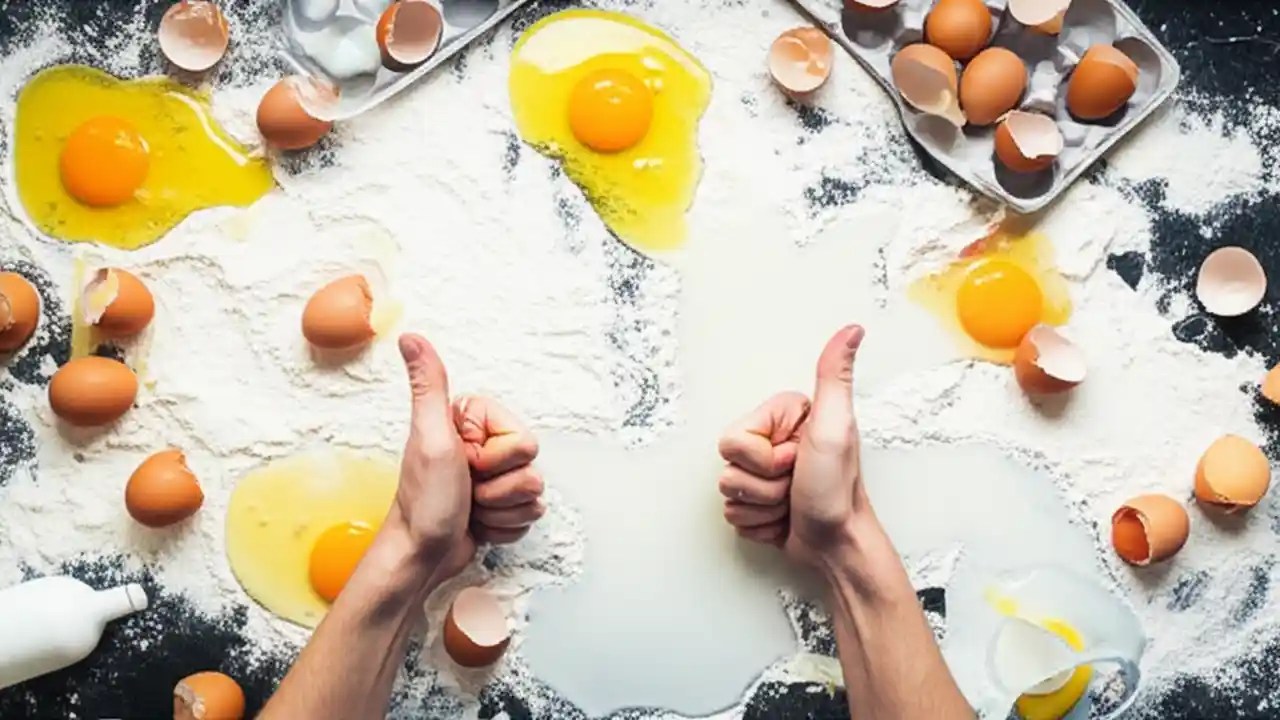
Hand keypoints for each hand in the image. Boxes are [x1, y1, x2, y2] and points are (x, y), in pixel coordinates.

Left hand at [393, 333, 544, 582]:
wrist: (421, 555)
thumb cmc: (424, 503)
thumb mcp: (429, 438)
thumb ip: (429, 385)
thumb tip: (410, 338)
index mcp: (475, 423)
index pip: (526, 441)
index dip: (498, 460)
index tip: (467, 464)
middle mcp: (487, 446)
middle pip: (533, 468)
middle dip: (501, 490)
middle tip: (467, 489)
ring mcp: (496, 477)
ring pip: (534, 494)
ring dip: (501, 511)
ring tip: (469, 509)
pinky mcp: (502, 504)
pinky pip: (529, 516)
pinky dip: (503, 528)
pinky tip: (478, 524)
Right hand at [717, 325, 866, 567]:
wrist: (838, 544)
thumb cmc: (837, 491)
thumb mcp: (835, 427)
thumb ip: (834, 376)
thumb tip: (852, 330)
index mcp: (783, 418)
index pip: (733, 437)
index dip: (762, 457)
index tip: (796, 458)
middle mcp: (771, 441)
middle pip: (727, 465)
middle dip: (761, 485)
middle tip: (795, 482)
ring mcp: (762, 473)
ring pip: (727, 491)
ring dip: (762, 507)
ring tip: (792, 502)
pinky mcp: (756, 502)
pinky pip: (733, 514)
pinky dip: (760, 524)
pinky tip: (785, 518)